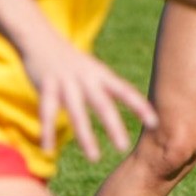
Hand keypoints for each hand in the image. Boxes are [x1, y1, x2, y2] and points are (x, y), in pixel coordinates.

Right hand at [21, 39, 156, 161]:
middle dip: (114, 125)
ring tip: (94, 157)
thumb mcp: (93, 70)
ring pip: (76, 111)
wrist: (41, 38)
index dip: (140, 106)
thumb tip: (133, 103)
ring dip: (85, 135)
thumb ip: (108, 87)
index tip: (155, 123)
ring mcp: (65, 82)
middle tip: (124, 147)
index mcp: (101, 75)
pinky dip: (46, 130)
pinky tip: (47, 148)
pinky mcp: (46, 86)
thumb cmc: (72, 61)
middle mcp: (86, 78)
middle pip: (102, 104)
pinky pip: (46, 111)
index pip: (125, 91)